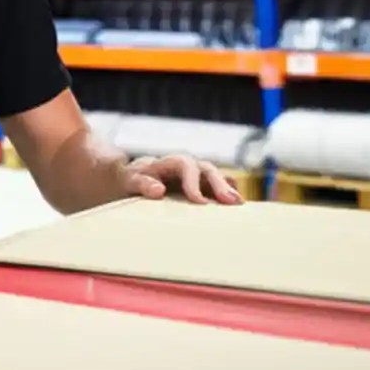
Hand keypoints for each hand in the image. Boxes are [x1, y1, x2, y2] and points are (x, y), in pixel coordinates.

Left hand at [121, 155, 243, 204]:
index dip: (194, 182)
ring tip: (239, 204)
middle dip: (219, 184)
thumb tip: (158, 191)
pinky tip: (238, 206)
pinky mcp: (203, 186)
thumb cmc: (132, 180)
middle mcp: (187, 166)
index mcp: (169, 162)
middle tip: (232, 201)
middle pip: (207, 170)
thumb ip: (141, 184)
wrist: (134, 179)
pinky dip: (229, 193)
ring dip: (228, 189)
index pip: (185, 165)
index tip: (200, 202)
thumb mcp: (130, 181)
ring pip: (217, 177)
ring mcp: (197, 175)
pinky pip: (220, 186)